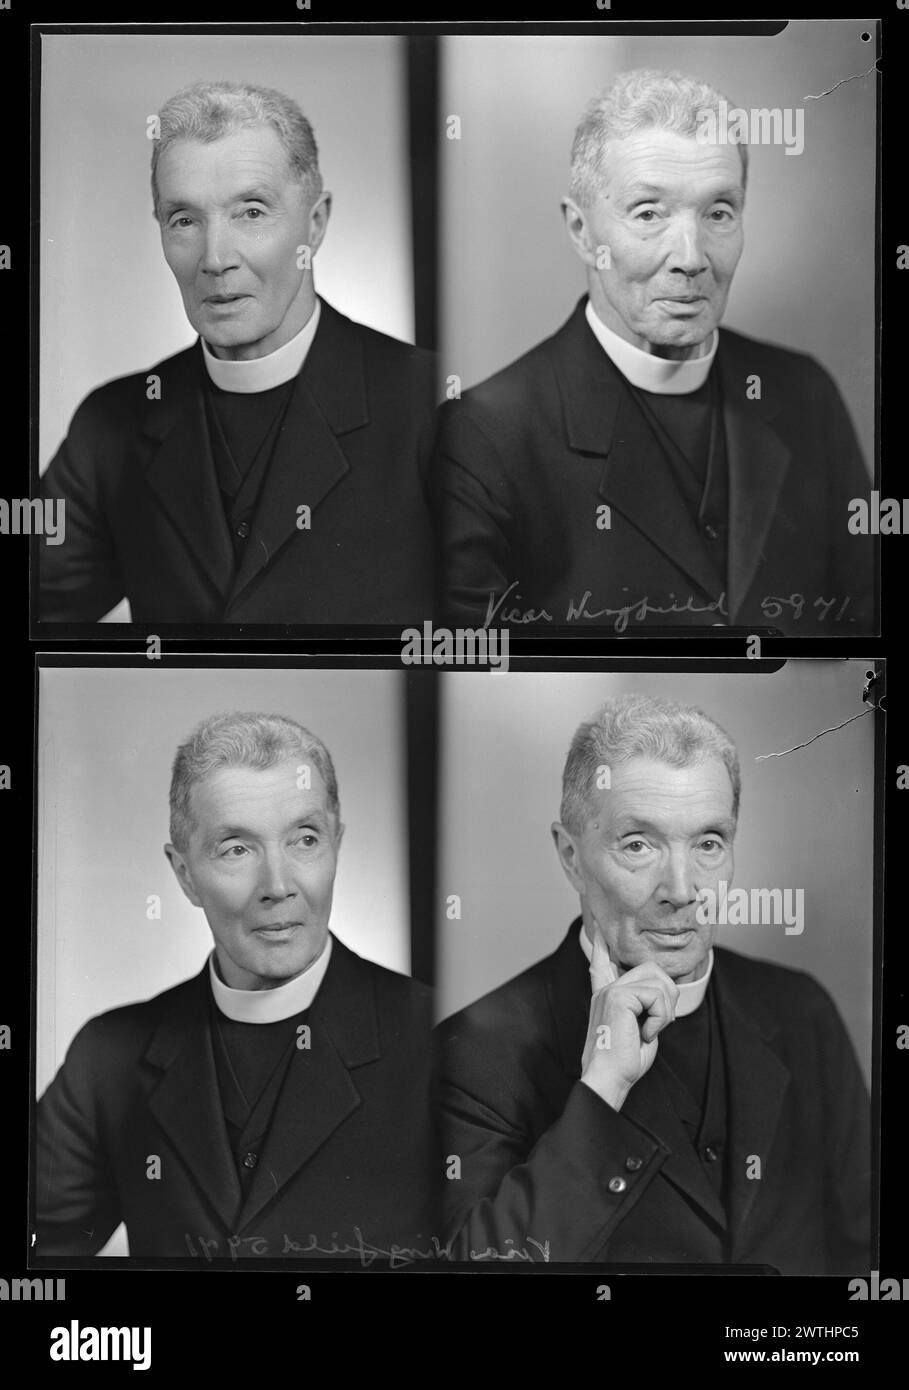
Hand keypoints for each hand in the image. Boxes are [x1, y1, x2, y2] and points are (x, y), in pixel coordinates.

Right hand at [580, 934, 678, 1110]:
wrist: (608, 1078)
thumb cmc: (624, 1062)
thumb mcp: (638, 1029)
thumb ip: (643, 1007)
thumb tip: (660, 993)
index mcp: (607, 996)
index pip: (602, 962)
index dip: (602, 946)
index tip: (598, 928)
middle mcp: (607, 989)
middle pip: (653, 969)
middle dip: (667, 996)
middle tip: (656, 1023)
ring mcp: (611, 990)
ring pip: (659, 982)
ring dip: (664, 1011)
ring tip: (648, 1030)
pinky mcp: (618, 996)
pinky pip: (657, 997)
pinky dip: (659, 1019)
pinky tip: (644, 1033)